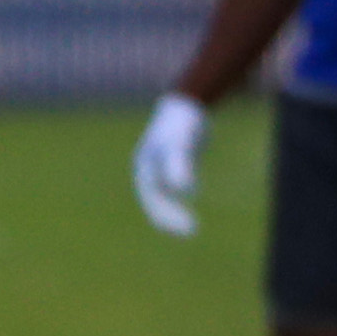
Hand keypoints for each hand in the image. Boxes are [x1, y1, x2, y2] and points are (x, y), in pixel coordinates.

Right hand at [133, 94, 205, 236]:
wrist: (186, 104)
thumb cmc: (182, 124)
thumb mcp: (180, 143)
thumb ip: (180, 164)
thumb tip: (184, 191)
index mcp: (144, 168)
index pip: (153, 200)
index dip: (168, 217)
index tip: (189, 229)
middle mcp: (147, 170)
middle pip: (154, 202)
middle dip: (170, 219)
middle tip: (192, 232)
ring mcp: (156, 167)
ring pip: (160, 197)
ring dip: (172, 212)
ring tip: (190, 226)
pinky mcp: (170, 164)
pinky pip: (170, 188)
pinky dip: (178, 198)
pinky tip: (192, 196)